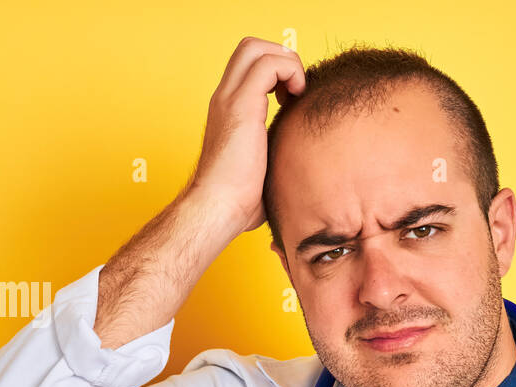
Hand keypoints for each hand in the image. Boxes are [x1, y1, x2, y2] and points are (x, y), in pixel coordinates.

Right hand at [188, 37, 305, 232]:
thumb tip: (297, 168)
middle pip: (251, 47)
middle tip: (296, 91)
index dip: (277, 71)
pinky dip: (290, 72)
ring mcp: (230, 99)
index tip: (292, 100)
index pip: (249, 66)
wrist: (218, 209)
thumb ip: (273, 155)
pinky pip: (269, 64)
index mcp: (228, 110)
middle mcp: (225, 98)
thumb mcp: (261, 169)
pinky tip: (296, 99)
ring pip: (258, 48)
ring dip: (288, 63)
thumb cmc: (238, 202)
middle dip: (282, 59)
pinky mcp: (241, 106)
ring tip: (297, 94)